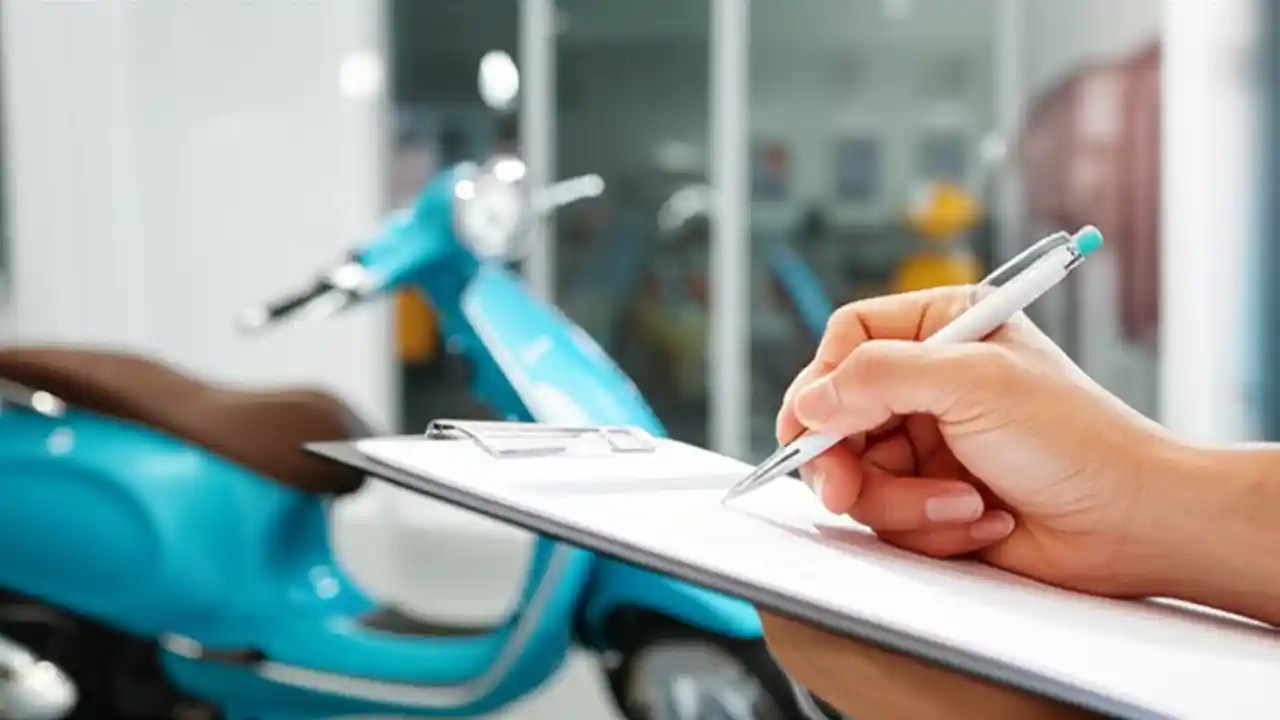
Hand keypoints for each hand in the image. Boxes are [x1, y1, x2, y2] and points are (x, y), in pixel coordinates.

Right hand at [775, 286, 1183, 595]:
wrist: (1133, 522)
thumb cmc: (1074, 438)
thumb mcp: (972, 383)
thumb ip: (880, 377)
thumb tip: (810, 399)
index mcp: (943, 329)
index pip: (847, 341)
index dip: (820, 383)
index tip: (807, 427)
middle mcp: (930, 383)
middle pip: (838, 415)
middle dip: (846, 460)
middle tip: (845, 492)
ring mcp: (929, 443)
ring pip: (858, 475)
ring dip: (905, 501)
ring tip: (964, 504)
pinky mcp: (933, 498)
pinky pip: (890, 518)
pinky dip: (930, 527)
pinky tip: (982, 520)